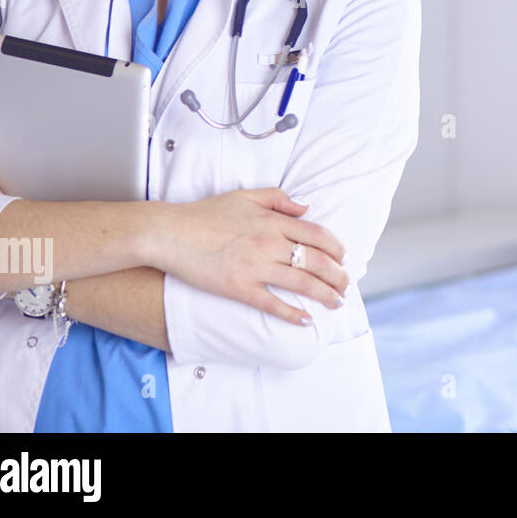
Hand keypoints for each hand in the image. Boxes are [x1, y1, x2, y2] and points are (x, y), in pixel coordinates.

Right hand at [147, 188, 349, 325]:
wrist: (169, 233)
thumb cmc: (205, 214)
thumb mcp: (245, 196)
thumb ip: (278, 199)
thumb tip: (305, 209)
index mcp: (273, 221)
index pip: (318, 236)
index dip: (336, 249)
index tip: (344, 258)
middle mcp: (270, 244)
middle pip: (317, 262)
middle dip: (338, 276)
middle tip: (346, 285)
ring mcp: (255, 267)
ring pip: (302, 284)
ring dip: (325, 295)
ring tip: (337, 303)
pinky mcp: (239, 288)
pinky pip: (272, 304)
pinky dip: (292, 314)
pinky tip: (305, 321)